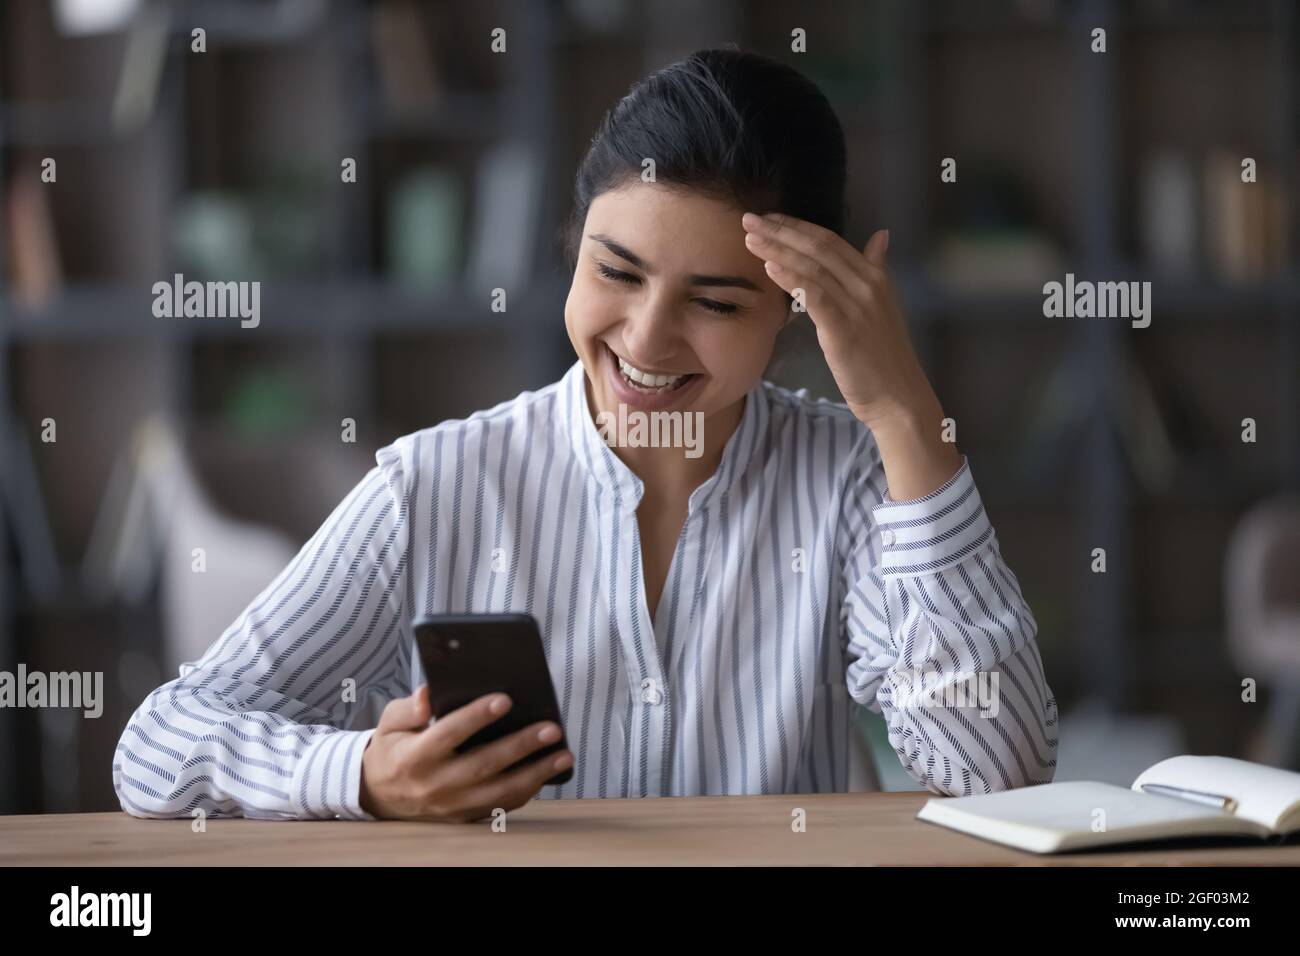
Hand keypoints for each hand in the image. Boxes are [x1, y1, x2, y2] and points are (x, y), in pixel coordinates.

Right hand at [359, 685, 572, 821]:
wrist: (380, 795)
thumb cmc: (393, 749)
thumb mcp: (389, 723)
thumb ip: (408, 708)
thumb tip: (428, 694)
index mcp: (415, 756)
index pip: (449, 733)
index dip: (476, 717)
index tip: (504, 699)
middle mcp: (435, 784)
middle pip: (483, 765)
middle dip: (521, 746)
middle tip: (552, 728)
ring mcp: (452, 805)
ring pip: (499, 792)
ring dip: (536, 774)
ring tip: (564, 755)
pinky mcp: (465, 817)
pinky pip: (501, 807)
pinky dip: (527, 791)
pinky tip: (548, 772)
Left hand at [742, 213, 935, 425]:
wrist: (897, 396)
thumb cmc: (884, 355)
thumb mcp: (883, 306)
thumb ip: (876, 268)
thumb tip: (881, 235)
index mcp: (874, 276)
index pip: (830, 240)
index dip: (797, 226)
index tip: (769, 218)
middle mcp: (867, 284)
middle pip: (817, 248)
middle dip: (781, 231)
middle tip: (749, 219)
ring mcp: (856, 306)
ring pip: (812, 268)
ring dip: (778, 250)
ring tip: (750, 239)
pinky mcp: (843, 330)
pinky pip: (814, 296)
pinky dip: (790, 278)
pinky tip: (769, 267)